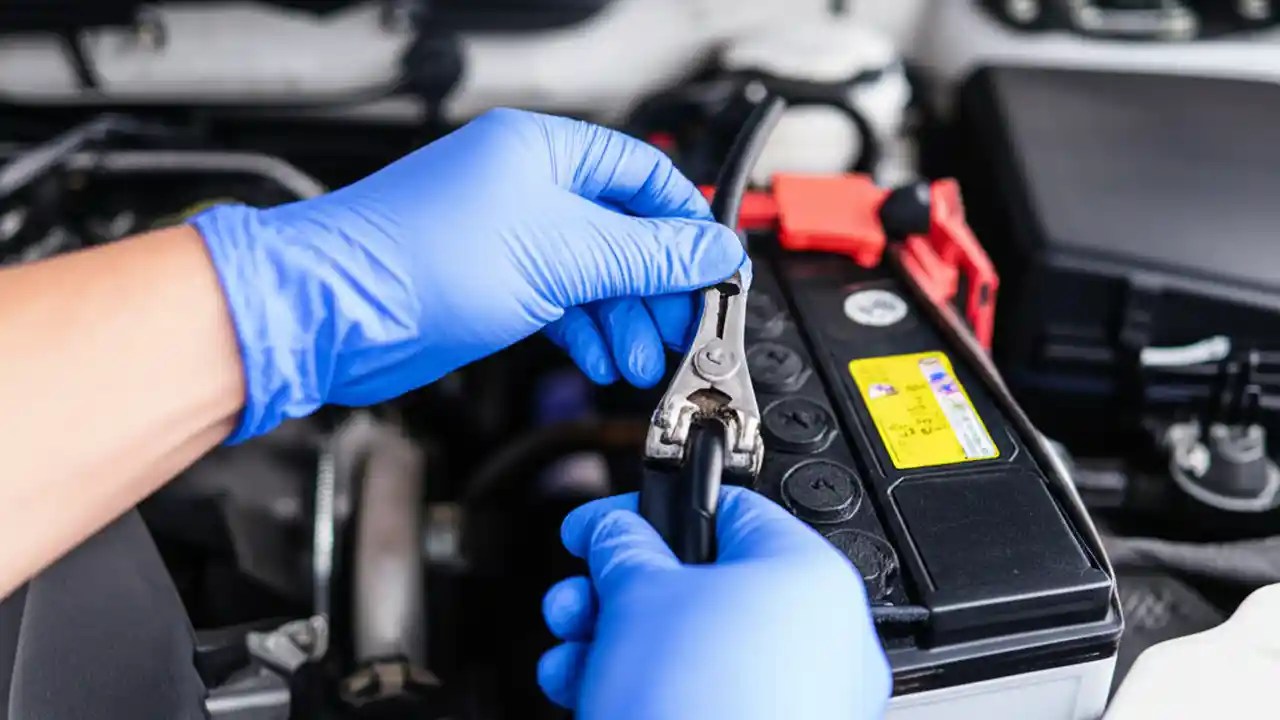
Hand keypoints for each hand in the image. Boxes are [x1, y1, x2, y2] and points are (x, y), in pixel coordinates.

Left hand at [192, 109, 745, 441]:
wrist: (333, 314)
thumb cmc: (418, 260)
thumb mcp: (561, 255)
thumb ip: (645, 255)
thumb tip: (710, 251)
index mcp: (543, 151)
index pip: (644, 175)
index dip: (686, 222)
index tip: (714, 267)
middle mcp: (525, 186)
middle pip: (623, 229)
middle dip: (657, 283)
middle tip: (685, 327)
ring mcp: (507, 236)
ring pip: (593, 272)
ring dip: (625, 318)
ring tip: (643, 359)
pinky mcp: (490, 283)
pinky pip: (561, 301)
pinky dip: (588, 330)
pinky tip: (605, 356)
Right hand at [539, 487, 890, 719]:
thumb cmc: (703, 710)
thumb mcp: (638, 599)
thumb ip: (623, 546)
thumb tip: (616, 533)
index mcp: (808, 575)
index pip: (725, 508)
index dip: (647, 511)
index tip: (599, 528)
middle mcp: (821, 636)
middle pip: (701, 584)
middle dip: (618, 591)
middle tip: (576, 601)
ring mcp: (803, 699)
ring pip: (696, 647)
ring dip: (619, 642)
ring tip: (571, 657)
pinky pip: (708, 696)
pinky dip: (652, 688)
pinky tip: (594, 691)